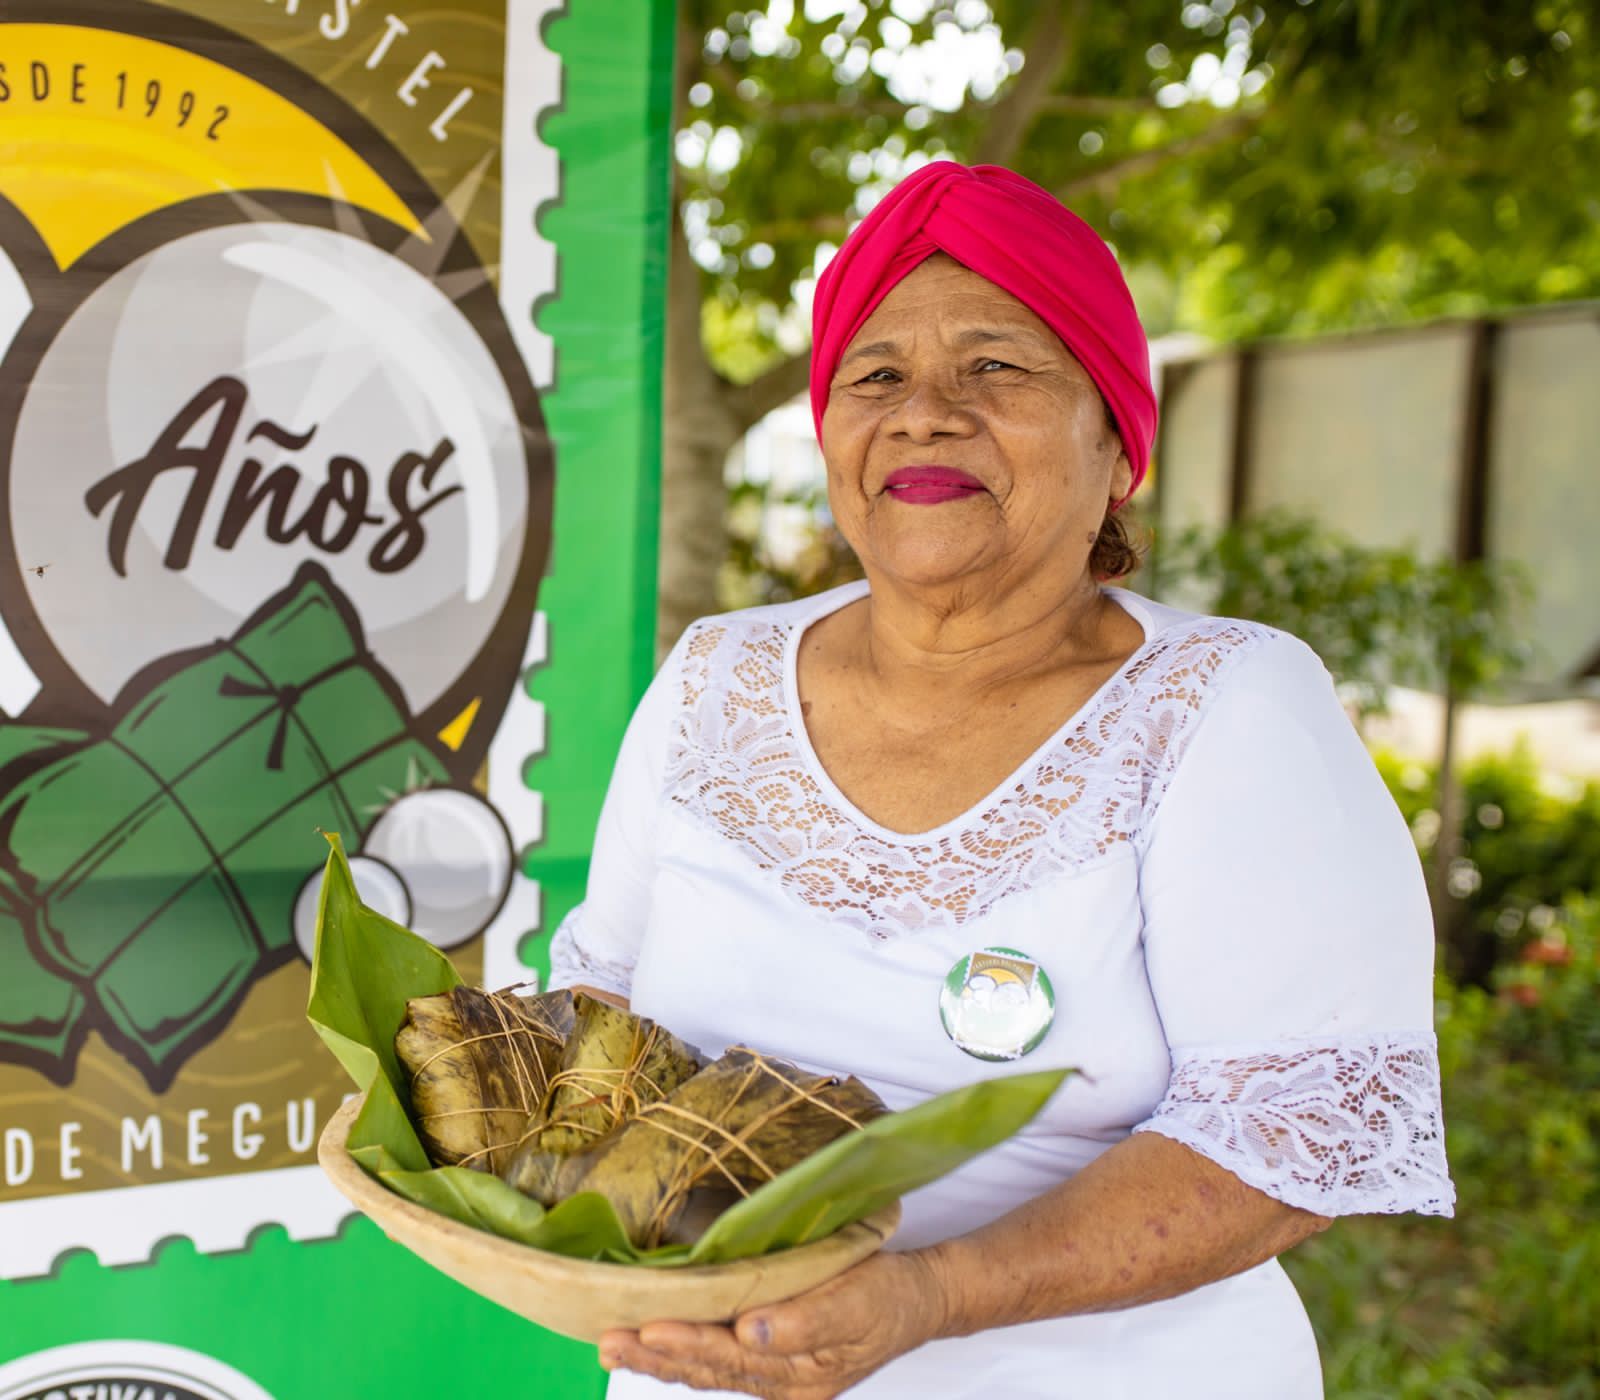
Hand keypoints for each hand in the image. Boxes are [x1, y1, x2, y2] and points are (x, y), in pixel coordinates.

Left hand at [598, 1250, 945, 1396]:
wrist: (916, 1301)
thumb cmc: (888, 1297)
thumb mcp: (857, 1302)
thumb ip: (807, 1321)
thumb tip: (754, 1332)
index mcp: (799, 1374)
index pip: (730, 1359)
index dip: (687, 1344)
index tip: (648, 1327)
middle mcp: (779, 1382)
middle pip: (707, 1370)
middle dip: (655, 1356)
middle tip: (607, 1339)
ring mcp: (774, 1374)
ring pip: (706, 1369)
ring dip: (658, 1358)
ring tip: (612, 1343)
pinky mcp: (771, 1356)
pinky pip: (718, 1361)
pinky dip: (683, 1353)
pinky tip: (653, 1342)